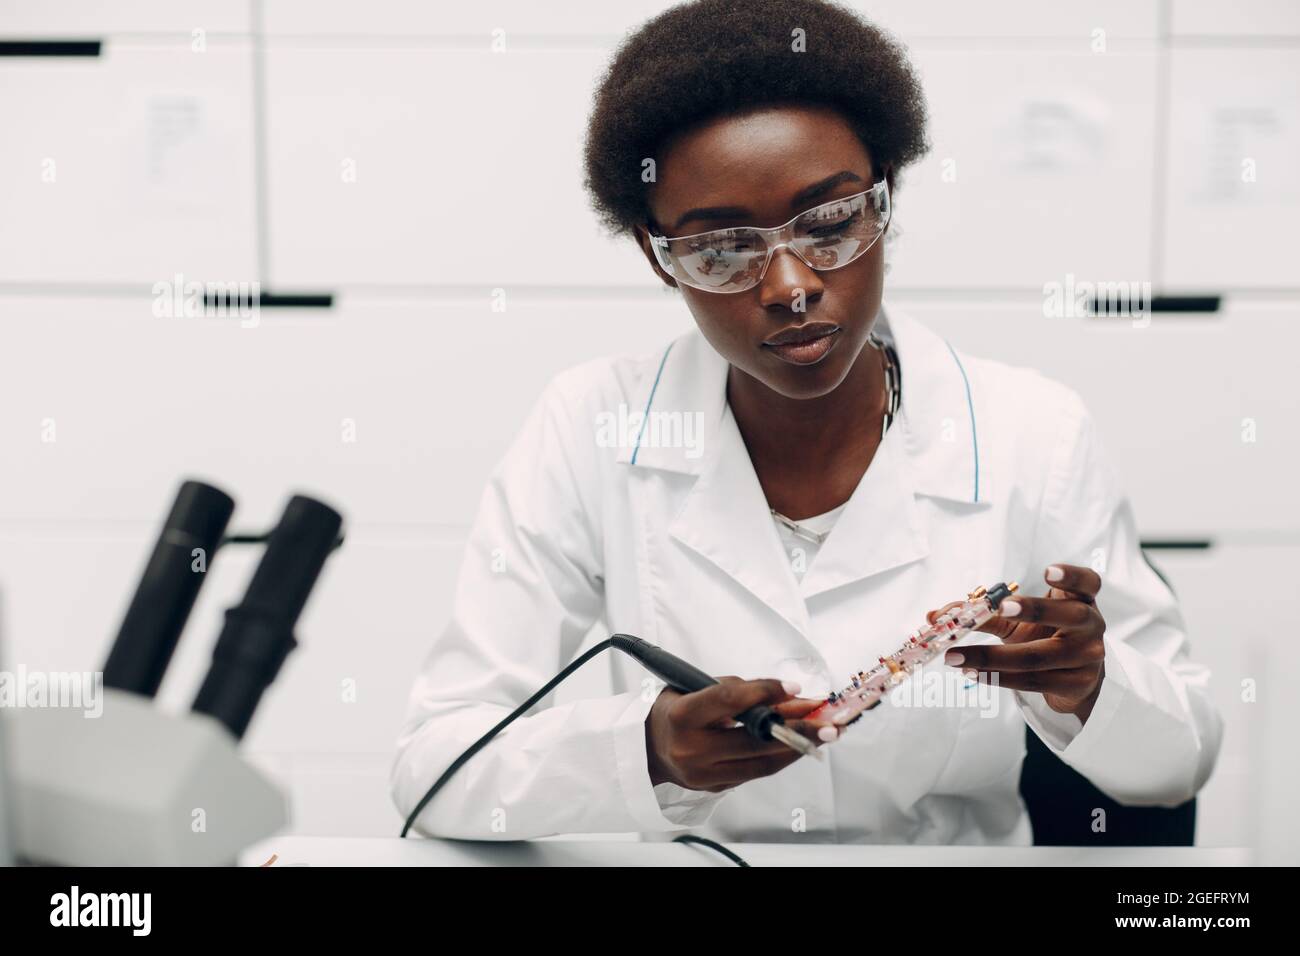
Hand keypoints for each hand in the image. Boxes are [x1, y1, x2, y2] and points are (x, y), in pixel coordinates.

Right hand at [645, 677, 835, 790]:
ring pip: (761, 763)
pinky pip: (755, 773)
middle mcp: (692, 749)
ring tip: (822, 735)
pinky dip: (779, 758)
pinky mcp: (714, 788)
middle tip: (828, 723)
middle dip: (797, 730)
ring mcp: (703, 774)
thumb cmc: (677, 710)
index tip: (794, 688)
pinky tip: (797, 746)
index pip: (730, 700)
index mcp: (683, 716)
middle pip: (754, 740)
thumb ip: (742, 691)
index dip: (765, 692)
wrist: (649, 746)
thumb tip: (792, 695)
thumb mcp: (698, 688)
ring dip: (796, 748)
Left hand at [929, 565, 1106, 722]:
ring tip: (956, 657)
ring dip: (992, 657)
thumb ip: (984, 613)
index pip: (1087, 582)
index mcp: (1079, 600)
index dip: (1070, 576)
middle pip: (1070, 616)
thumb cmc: (1044, 636)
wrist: (1073, 676)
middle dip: (1034, 610)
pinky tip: (974, 673)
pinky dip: (999, 678)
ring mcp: (1088, 657)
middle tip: (1001, 607)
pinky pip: (1034, 681)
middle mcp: (1091, 625)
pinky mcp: (1078, 684)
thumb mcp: (1019, 620)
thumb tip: (934, 615)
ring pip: (1039, 656)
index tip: (1047, 572)